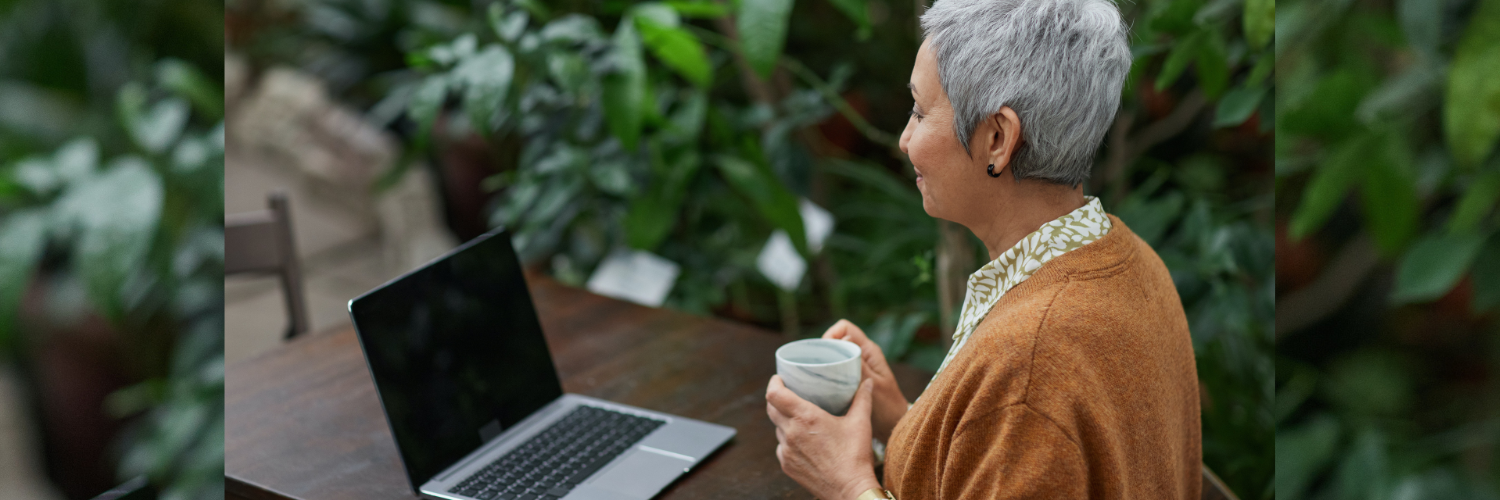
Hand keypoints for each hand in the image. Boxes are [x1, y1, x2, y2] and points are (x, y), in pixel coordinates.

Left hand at [767, 375, 881, 499]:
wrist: (850, 490)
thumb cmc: (855, 456)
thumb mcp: (860, 423)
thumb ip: (862, 399)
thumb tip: (867, 382)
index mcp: (806, 417)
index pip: (774, 395)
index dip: (773, 383)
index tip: (779, 378)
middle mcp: (791, 432)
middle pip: (771, 409)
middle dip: (777, 399)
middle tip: (788, 394)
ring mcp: (787, 450)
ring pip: (777, 429)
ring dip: (784, 421)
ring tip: (798, 419)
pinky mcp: (787, 465)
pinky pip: (781, 447)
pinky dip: (788, 441)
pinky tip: (802, 441)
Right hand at [822, 319, 909, 441]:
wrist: (894, 426)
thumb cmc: (887, 407)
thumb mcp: (871, 386)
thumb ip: (858, 364)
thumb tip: (843, 340)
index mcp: (869, 350)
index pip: (844, 327)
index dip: (830, 335)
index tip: (822, 353)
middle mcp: (863, 354)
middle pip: (836, 340)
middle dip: (824, 350)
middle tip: (815, 368)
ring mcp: (857, 366)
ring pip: (835, 355)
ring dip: (825, 363)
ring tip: (816, 378)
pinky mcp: (852, 378)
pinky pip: (836, 368)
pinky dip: (827, 373)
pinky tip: (821, 386)